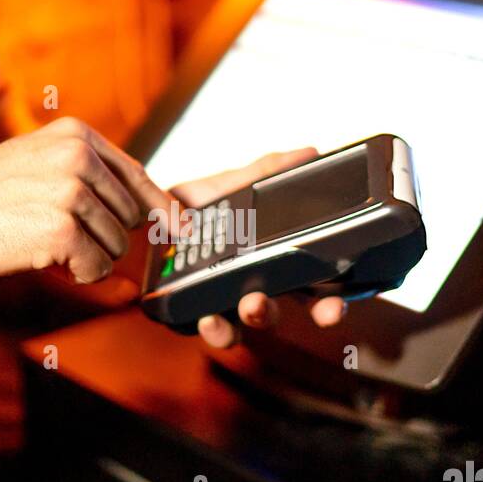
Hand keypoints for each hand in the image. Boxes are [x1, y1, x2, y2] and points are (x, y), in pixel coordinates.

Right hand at [0, 117, 171, 283]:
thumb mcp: (39, 162)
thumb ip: (89, 175)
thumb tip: (154, 211)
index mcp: (76, 134)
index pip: (136, 174)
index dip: (160, 206)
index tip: (179, 227)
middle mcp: (78, 156)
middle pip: (129, 216)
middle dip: (104, 237)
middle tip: (61, 237)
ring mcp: (70, 192)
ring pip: (116, 244)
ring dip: (88, 256)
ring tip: (45, 243)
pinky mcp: (61, 229)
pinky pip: (96, 267)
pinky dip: (78, 274)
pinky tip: (46, 260)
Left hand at [172, 149, 347, 347]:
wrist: (144, 213)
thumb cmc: (195, 204)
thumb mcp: (232, 184)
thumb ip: (268, 171)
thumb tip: (308, 152)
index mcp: (276, 257)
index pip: (316, 284)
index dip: (333, 300)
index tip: (338, 306)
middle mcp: (259, 283)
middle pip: (302, 307)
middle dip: (316, 314)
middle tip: (322, 311)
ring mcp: (229, 300)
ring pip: (255, 322)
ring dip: (261, 317)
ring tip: (254, 305)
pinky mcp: (196, 309)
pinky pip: (210, 328)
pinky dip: (215, 327)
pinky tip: (208, 316)